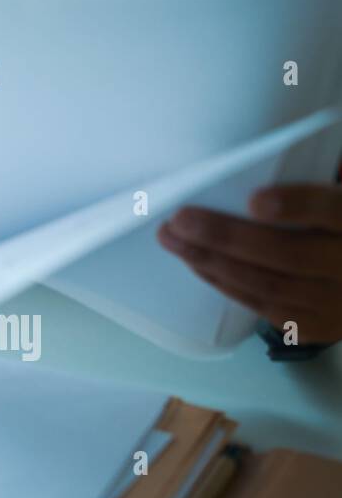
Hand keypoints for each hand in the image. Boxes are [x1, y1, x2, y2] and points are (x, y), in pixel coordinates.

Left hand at [158, 183, 341, 344]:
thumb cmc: (329, 224)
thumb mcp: (327, 199)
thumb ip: (301, 184)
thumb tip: (240, 171)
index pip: (331, 210)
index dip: (297, 206)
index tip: (255, 200)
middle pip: (288, 254)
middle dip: (226, 237)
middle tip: (180, 219)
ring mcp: (336, 303)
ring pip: (268, 285)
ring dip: (211, 261)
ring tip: (172, 238)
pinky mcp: (314, 326)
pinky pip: (262, 305)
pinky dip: (223, 282)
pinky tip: (194, 261)